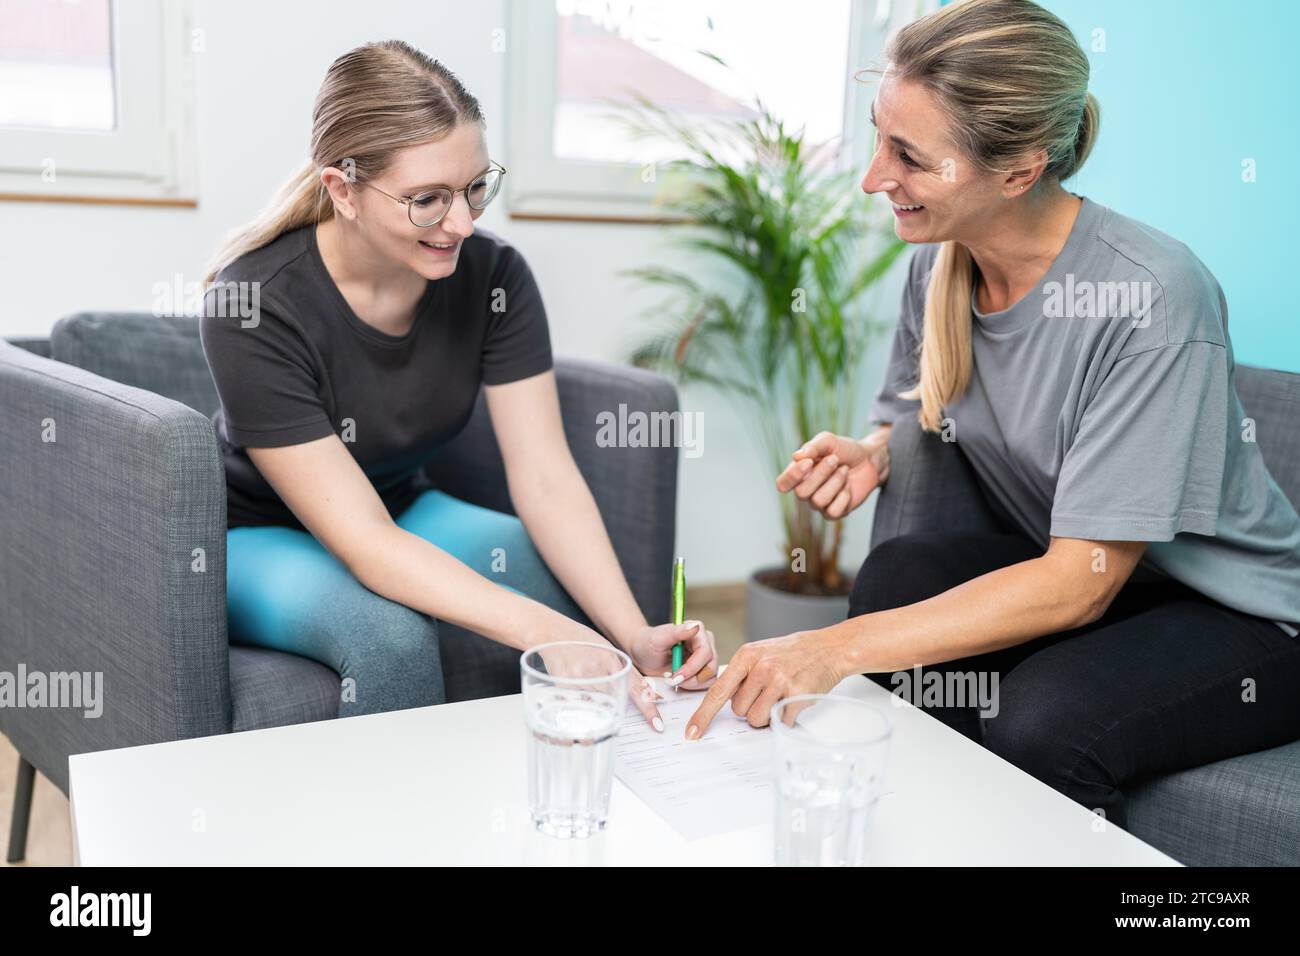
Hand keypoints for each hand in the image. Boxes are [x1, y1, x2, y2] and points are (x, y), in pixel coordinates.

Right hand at [540, 620, 668, 733]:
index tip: (657, 725)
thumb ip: (622, 670)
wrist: (553, 633)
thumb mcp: (607, 650)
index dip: (648, 709)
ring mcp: (581, 678)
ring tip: (585, 687)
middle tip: (613, 713)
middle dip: (615, 708)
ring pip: (597, 704)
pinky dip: (582, 703)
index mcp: (612, 660)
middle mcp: (599, 669)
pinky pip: (579, 704)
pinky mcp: (565, 686)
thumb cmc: (582, 642)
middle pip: (615, 701)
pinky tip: (576, 692)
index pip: (636, 689)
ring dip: (596, 705)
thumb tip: (642, 691)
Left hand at [625, 620, 718, 690]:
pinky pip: (707, 682)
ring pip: (711, 676)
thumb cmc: (648, 643)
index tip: (676, 675)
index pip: (705, 653)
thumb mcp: (658, 638)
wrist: (644, 654)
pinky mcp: (704, 668)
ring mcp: (706, 657)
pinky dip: (693, 685)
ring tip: (675, 678)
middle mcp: (706, 642)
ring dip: (692, 682)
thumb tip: (695, 626)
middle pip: (711, 666)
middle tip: (674, 679)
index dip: (692, 667)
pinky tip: (680, 680)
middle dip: (692, 677)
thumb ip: (676, 632)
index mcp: (698, 631)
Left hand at [685, 629, 848, 738]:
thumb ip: (741, 674)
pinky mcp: (797, 696)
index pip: (718, 691)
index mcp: (746, 656)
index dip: (703, 715)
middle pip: (739, 710)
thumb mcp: (760, 653)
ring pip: (757, 719)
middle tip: (766, 692)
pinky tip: (793, 698)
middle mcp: (761, 668)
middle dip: (750, 707)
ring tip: (779, 696)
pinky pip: (780, 721)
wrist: (829, 648)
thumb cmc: (792, 652)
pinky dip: (785, 716)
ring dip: (766, 715)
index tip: (692, 732)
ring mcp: (780, 682)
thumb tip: (723, 700)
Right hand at [776, 430, 883, 518]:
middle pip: (801, 493)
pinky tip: (848, 487)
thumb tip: (796, 456)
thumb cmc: (844, 450)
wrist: (869, 460)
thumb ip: (813, 447)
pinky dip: (844, 496)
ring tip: (844, 471)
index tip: (809, 462)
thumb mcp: (829, 441)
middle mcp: (805, 490)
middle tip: (835, 460)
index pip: (782, 484)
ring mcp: (818, 503)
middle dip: (821, 474)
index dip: (792, 476)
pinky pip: (833, 511)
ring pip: (818, 501)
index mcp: (798, 473)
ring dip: (836, 482)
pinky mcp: (833, 513)